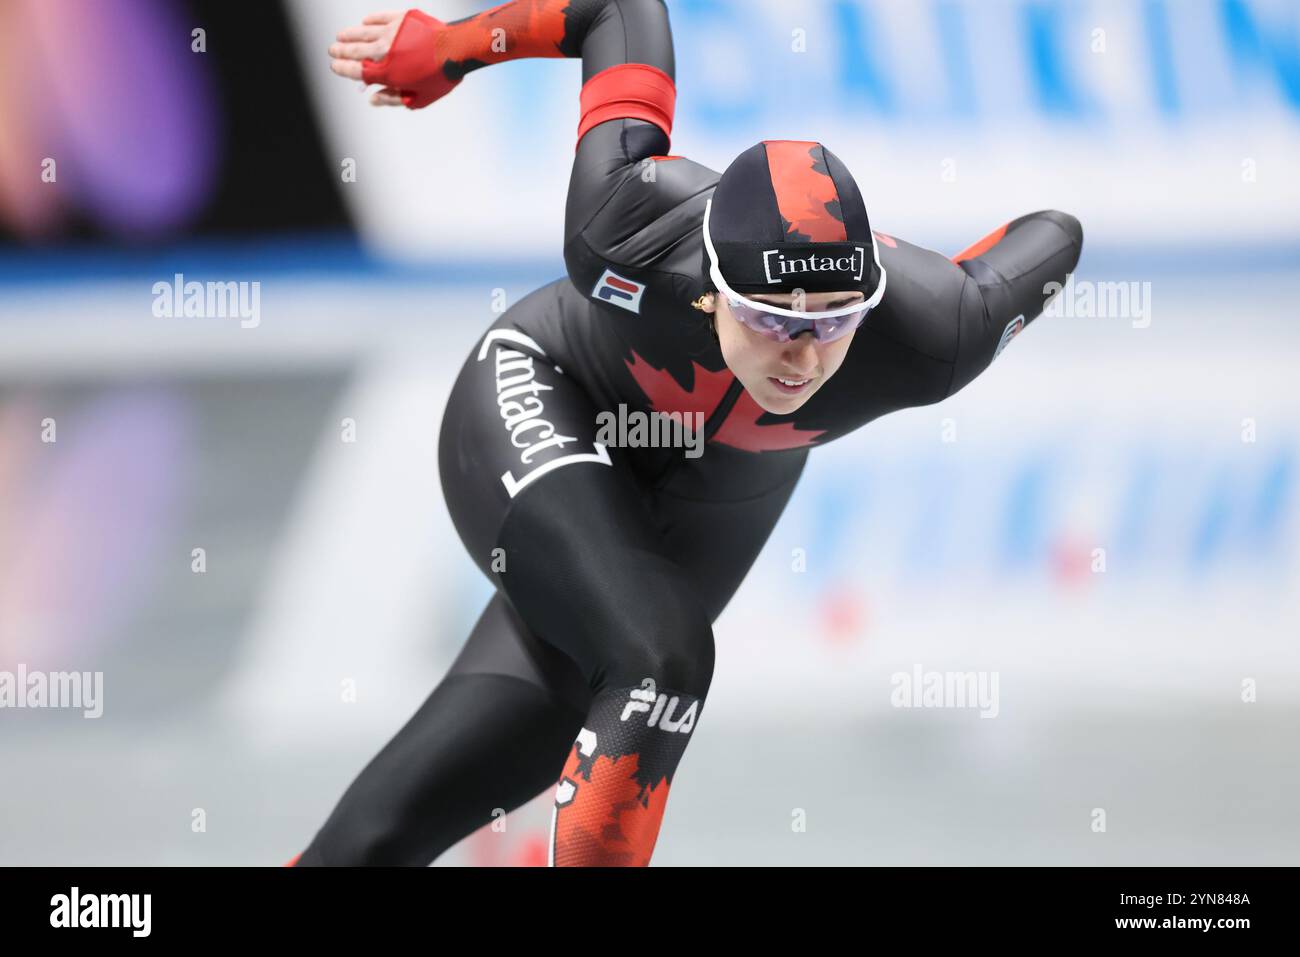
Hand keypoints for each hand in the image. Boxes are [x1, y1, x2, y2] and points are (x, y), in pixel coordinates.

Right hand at [328, 9, 460, 108]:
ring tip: (341, 36)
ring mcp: (392, 32)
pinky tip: (364, 23)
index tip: (334, 66)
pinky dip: (369, 21)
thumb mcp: (418, 98)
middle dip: (340, 50)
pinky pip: (380, 18)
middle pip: (354, 50)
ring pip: (363, 32)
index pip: (356, 71)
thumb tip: (373, 98)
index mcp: (387, 73)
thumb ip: (393, 98)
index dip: (342, 68)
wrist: (457, 49)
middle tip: (333, 50)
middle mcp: (385, 51)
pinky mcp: (402, 19)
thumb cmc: (441, 77)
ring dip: (350, 34)